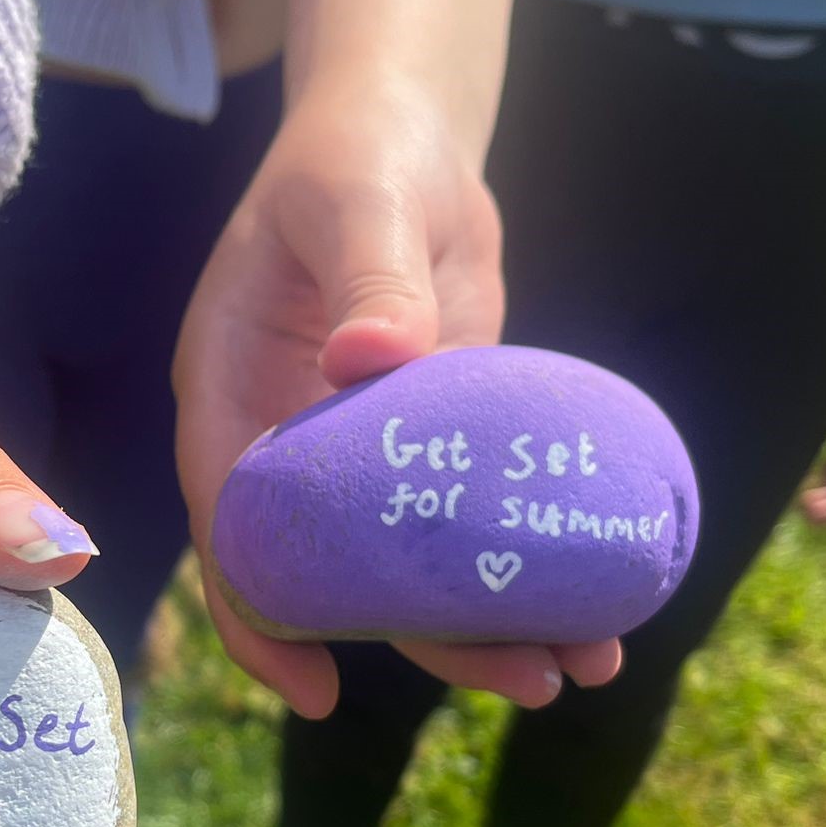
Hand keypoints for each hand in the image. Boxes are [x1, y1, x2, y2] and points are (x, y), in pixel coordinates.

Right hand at [174, 76, 622, 717]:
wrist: (408, 139)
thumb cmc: (356, 156)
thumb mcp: (356, 202)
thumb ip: (368, 277)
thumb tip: (370, 361)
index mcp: (232, 395)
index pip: (234, 524)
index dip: (263, 614)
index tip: (316, 687)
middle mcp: (289, 444)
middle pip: (335, 574)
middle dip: (422, 640)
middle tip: (525, 681)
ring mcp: (361, 456)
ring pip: (407, 566)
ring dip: (488, 622)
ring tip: (581, 664)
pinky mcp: (429, 449)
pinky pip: (463, 523)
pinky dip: (517, 566)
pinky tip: (593, 606)